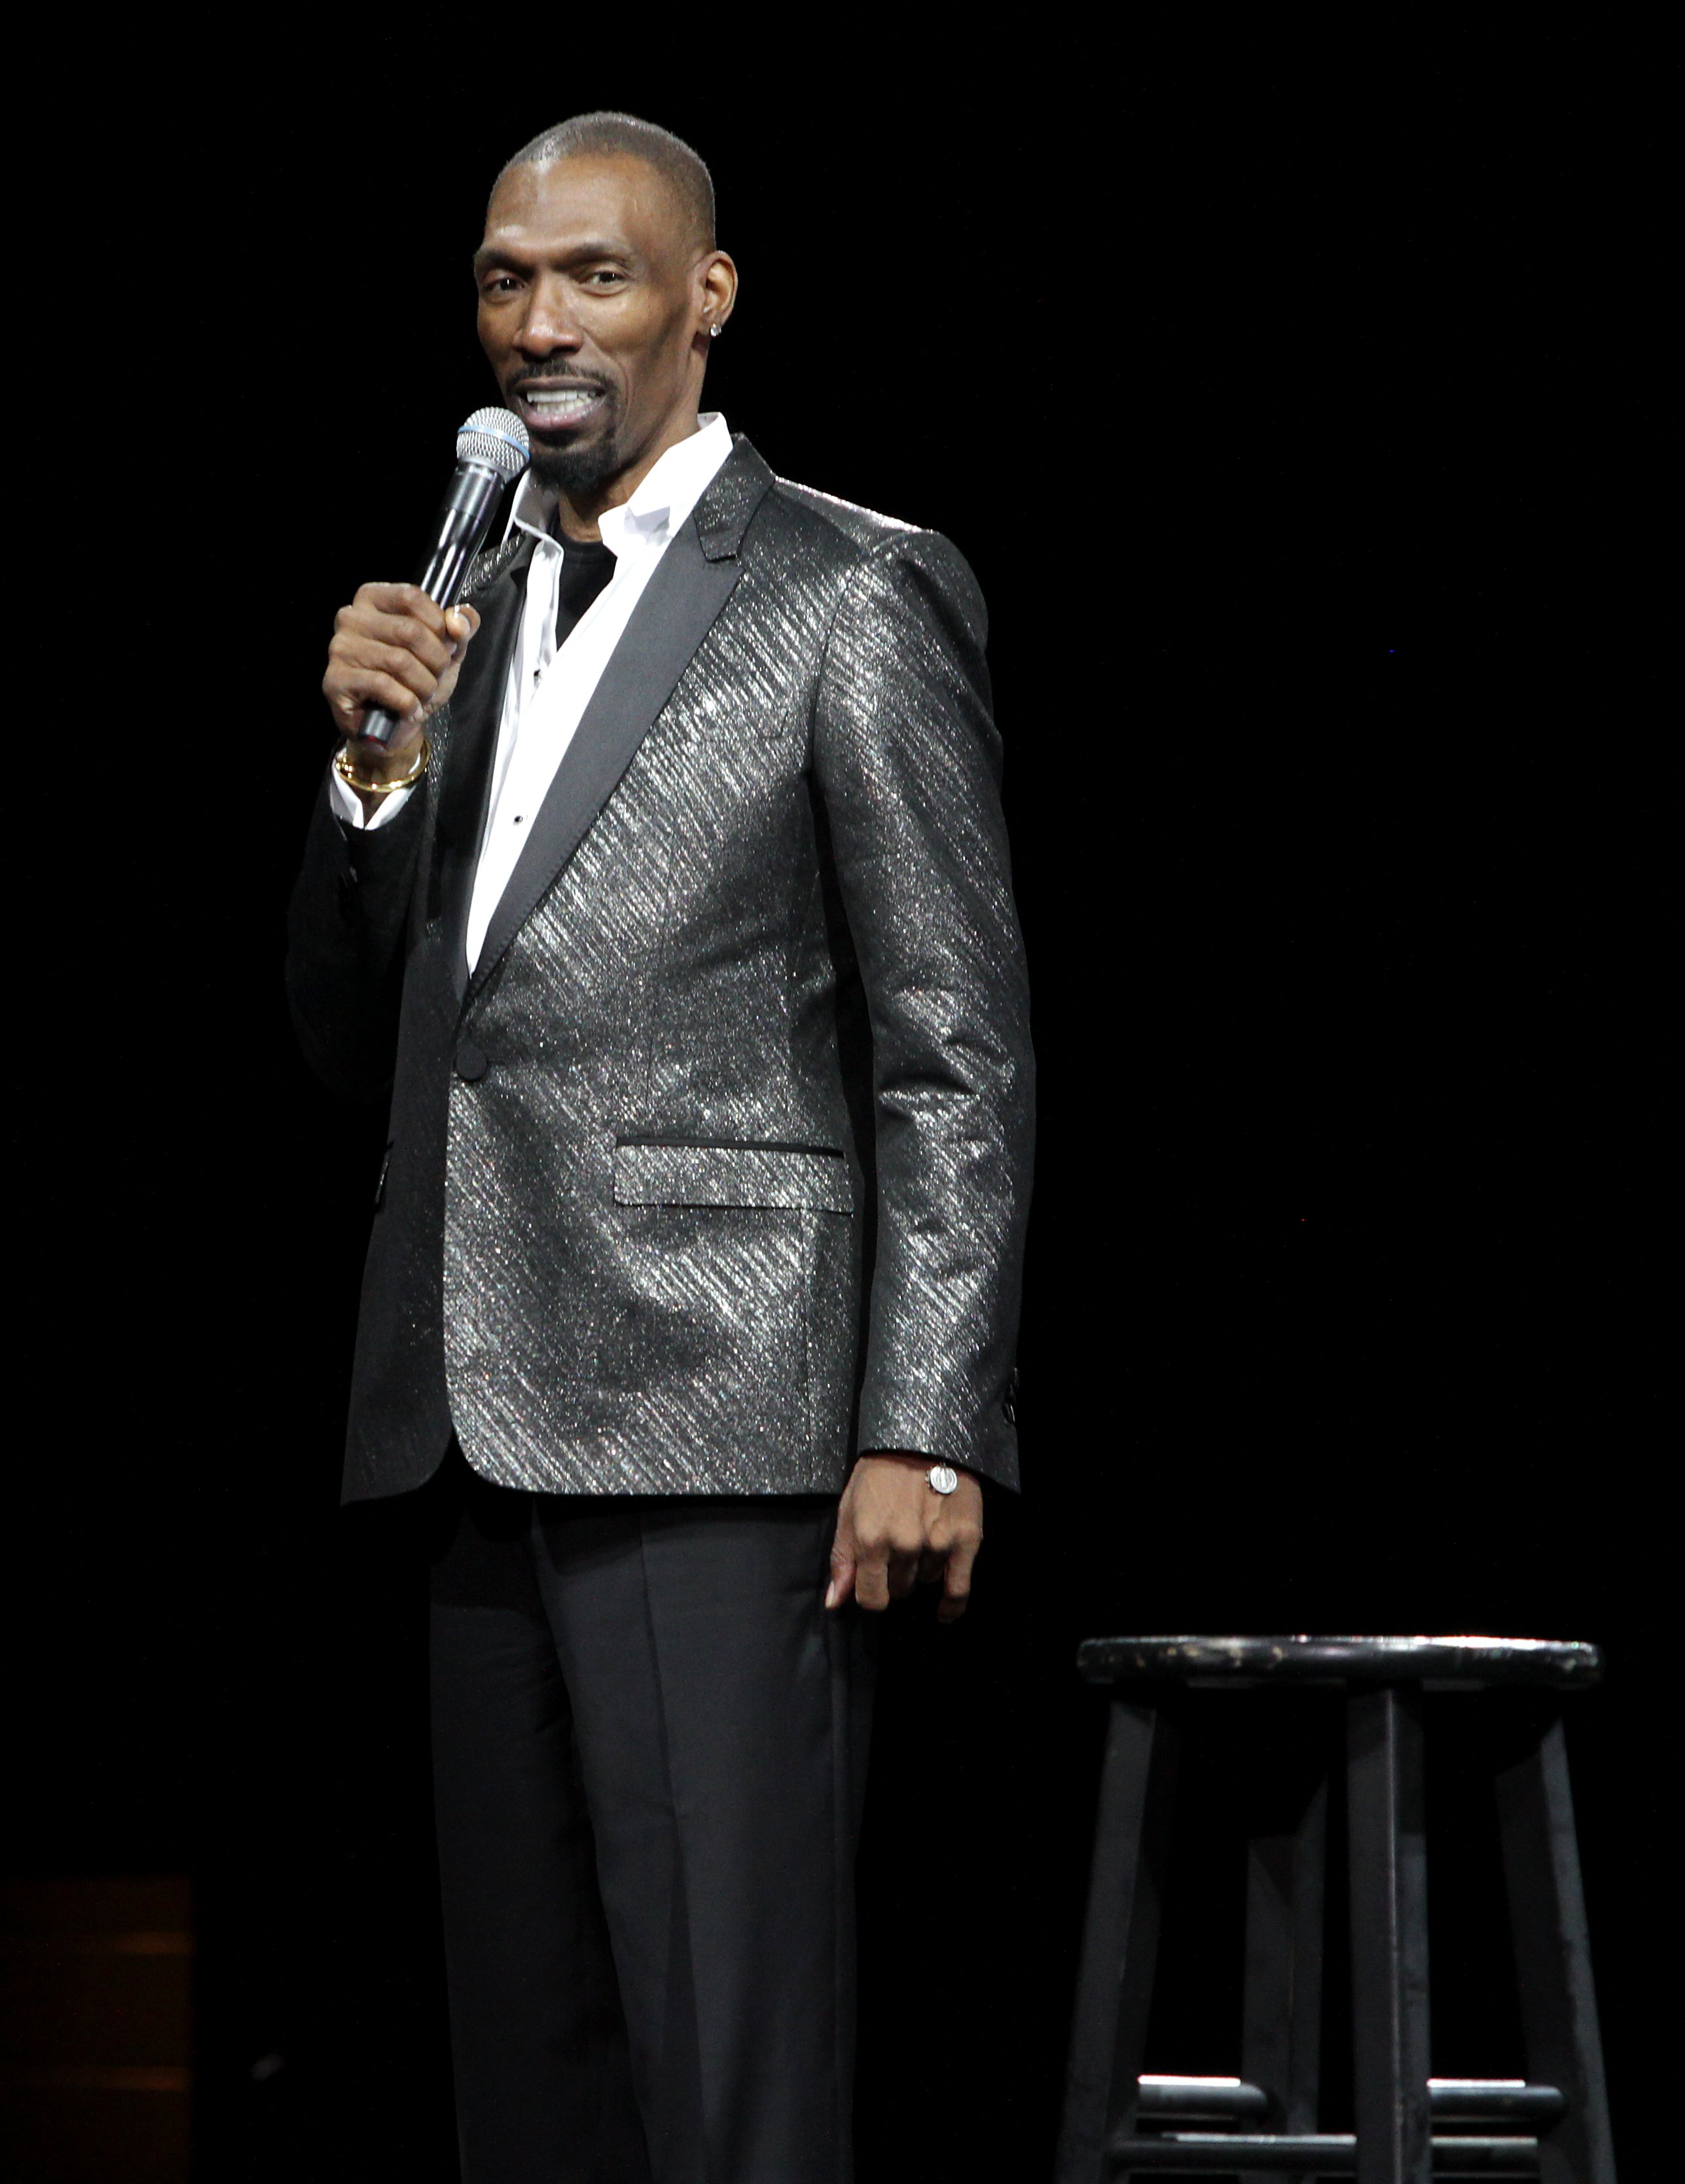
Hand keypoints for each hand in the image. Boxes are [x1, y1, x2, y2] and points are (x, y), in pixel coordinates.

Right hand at [322, 584, 480, 799]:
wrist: (396, 727)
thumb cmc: (415, 681)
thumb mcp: (447, 650)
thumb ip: (461, 627)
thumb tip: (458, 619)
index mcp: (373, 599)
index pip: (411, 597)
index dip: (439, 625)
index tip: (445, 647)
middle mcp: (350, 617)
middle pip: (409, 630)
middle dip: (436, 661)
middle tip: (435, 678)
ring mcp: (340, 648)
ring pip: (399, 660)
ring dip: (424, 685)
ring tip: (423, 695)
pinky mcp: (335, 679)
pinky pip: (383, 685)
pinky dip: (407, 702)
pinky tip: (409, 709)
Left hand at [826, 1452, 983, 1623]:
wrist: (923, 1439)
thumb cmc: (879, 1472)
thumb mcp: (849, 1508)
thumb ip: (843, 1557)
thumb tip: (834, 1602)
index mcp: (871, 1539)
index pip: (871, 1598)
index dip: (870, 1594)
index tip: (873, 1583)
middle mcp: (904, 1546)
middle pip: (899, 1590)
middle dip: (895, 1576)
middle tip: (897, 1548)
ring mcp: (937, 1544)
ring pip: (924, 1582)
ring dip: (920, 1569)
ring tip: (919, 1538)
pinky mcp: (965, 1539)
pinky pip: (958, 1589)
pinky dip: (951, 1605)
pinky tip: (945, 1611)